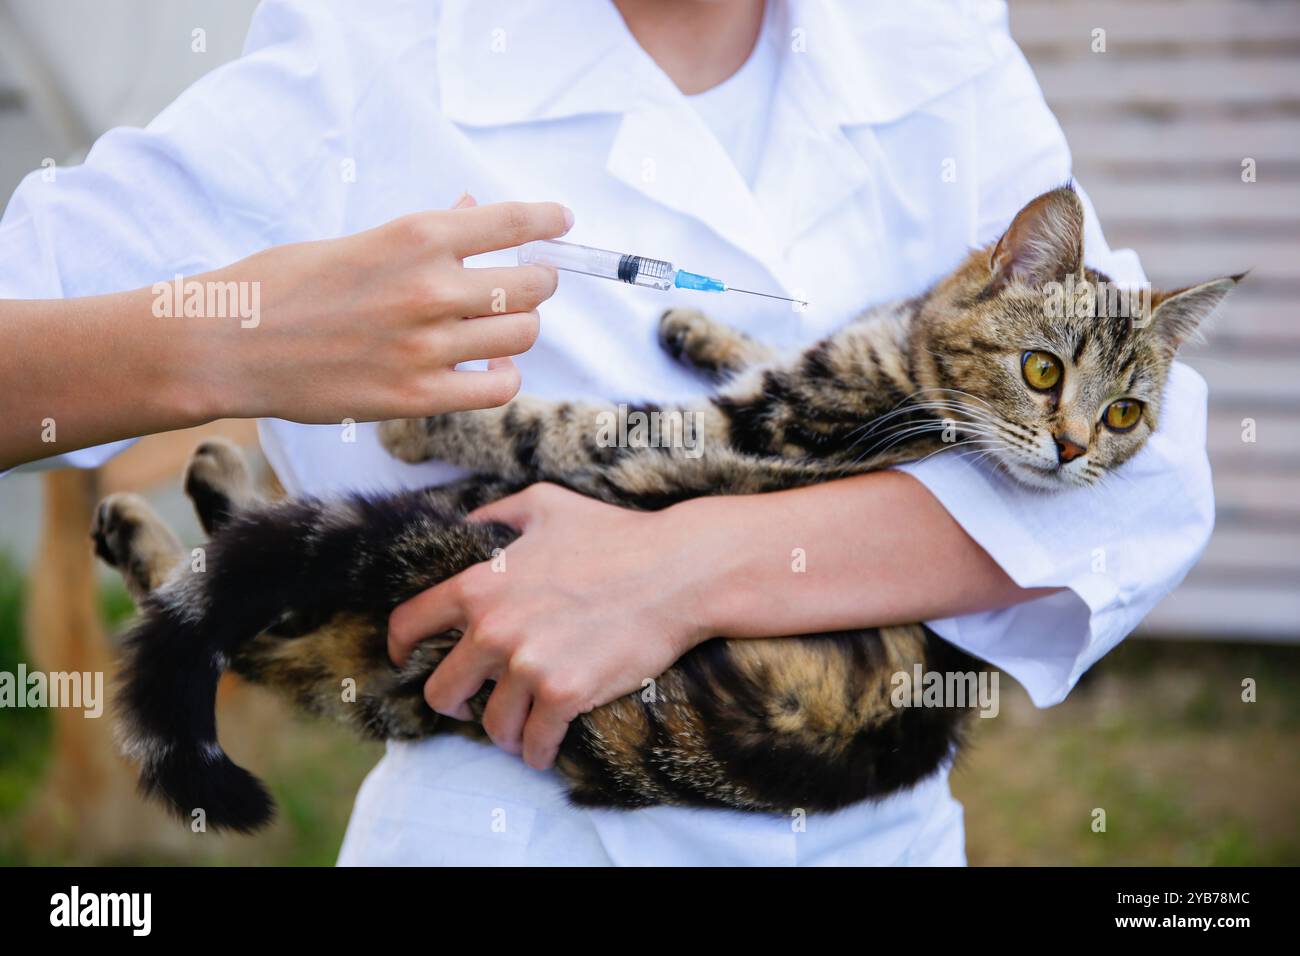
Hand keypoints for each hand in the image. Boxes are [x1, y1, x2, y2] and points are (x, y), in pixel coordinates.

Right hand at [203, 194, 571, 421]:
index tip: (562, 224)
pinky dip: (503, 377)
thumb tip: (472, 214)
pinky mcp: (417, 395)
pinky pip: (498, 388)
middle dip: (536, 283)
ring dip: (519, 330)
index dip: (548, 223)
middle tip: (524, 286)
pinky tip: (486, 369)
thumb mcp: (356, 242)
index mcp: (415, 236)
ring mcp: (427, 345)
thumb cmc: (283, 285)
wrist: (228, 344)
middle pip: (533, 286)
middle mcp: (431, 288)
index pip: (512, 223)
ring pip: (523, 334)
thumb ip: (422, 236)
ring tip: (498, 330)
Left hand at [387, 484, 709, 769]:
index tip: (408, 660)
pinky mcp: (566, 695)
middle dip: (455, 702)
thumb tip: (468, 526)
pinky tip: (544, 748)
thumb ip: (496, 515)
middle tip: (475, 702)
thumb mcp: (544, 504)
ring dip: (503, 731)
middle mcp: (493, 630)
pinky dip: (537, 751)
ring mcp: (528, 667)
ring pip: (491, 725)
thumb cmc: (615, 534)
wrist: (676, 571)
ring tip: (518, 727)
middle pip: (441, 692)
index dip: (401, 648)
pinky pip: (535, 743)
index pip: (408, 626)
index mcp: (479, 586)